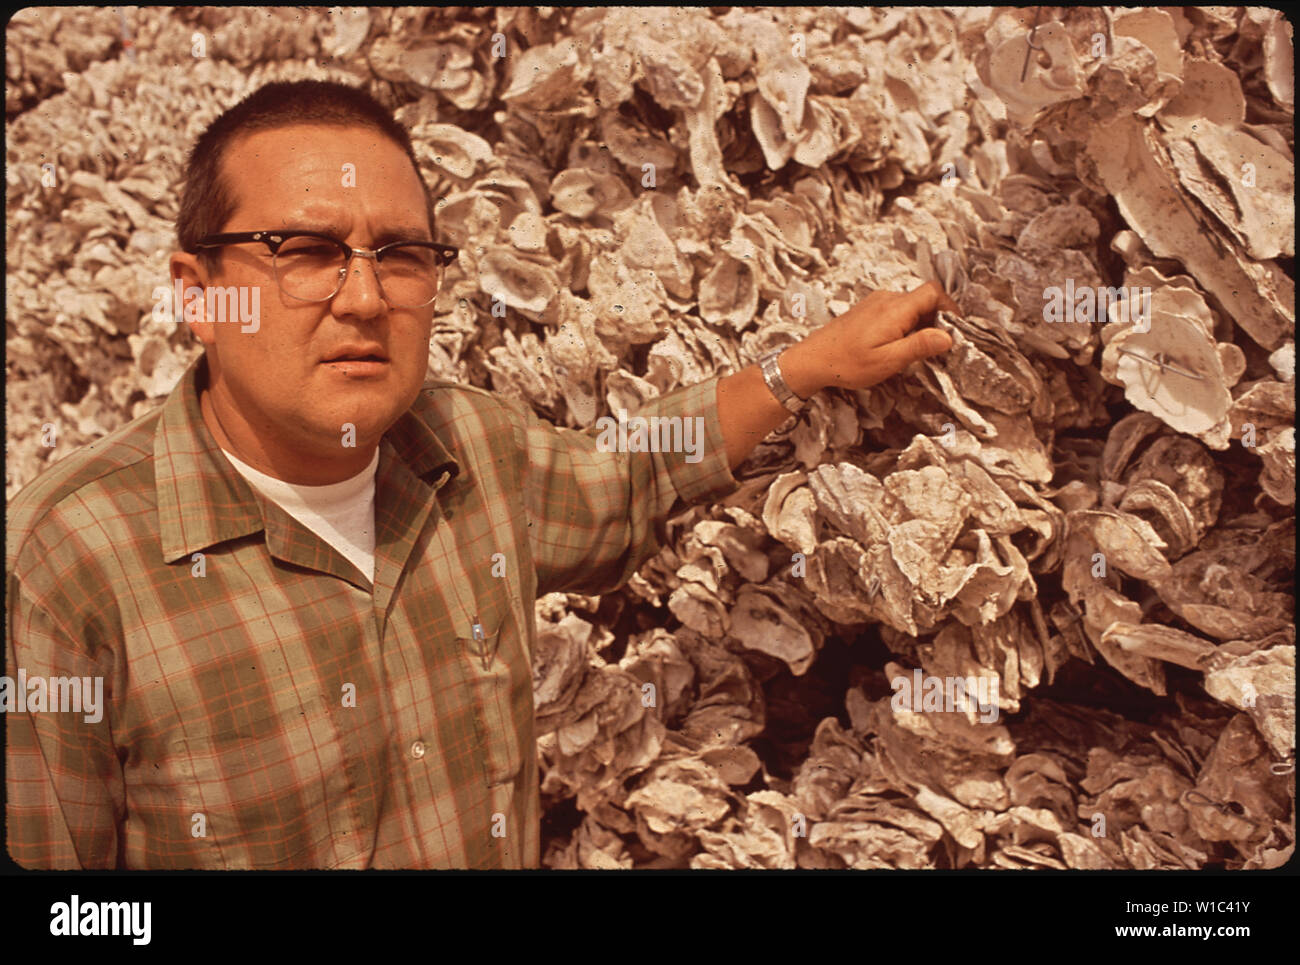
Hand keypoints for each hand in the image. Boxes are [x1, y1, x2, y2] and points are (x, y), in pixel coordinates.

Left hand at [783, 281, 958, 394]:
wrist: (812, 360)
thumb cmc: (847, 364)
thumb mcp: (888, 361)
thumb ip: (919, 347)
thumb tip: (948, 337)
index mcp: (895, 309)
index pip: (933, 292)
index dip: (949, 307)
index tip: (955, 328)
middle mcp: (886, 299)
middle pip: (923, 299)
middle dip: (935, 320)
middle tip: (935, 346)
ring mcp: (875, 302)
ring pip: (910, 305)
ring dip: (919, 323)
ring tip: (914, 349)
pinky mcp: (867, 309)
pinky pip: (895, 310)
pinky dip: (904, 324)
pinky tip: (896, 345)